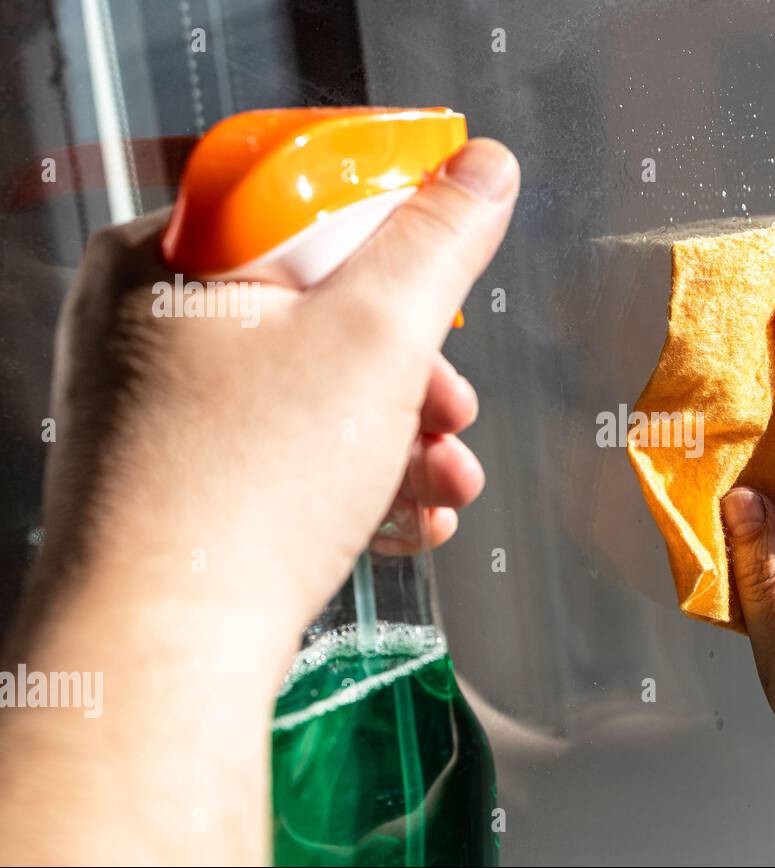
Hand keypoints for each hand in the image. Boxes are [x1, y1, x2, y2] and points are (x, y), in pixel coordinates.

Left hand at [25, 137, 516, 660]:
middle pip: (318, 308)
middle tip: (454, 409)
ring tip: (448, 482)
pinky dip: (354, 478)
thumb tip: (484, 169)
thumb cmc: (243, 489)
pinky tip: (411, 519)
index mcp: (169, 255)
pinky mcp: (182, 479)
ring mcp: (161, 408)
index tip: (447, 270)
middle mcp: (151, 324)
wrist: (162, 653)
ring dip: (400, 435)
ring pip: (312, 389)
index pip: (301, 200)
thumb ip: (437, 243)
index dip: (394, 233)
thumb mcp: (374, 338)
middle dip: (412, 370)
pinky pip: (286, 451)